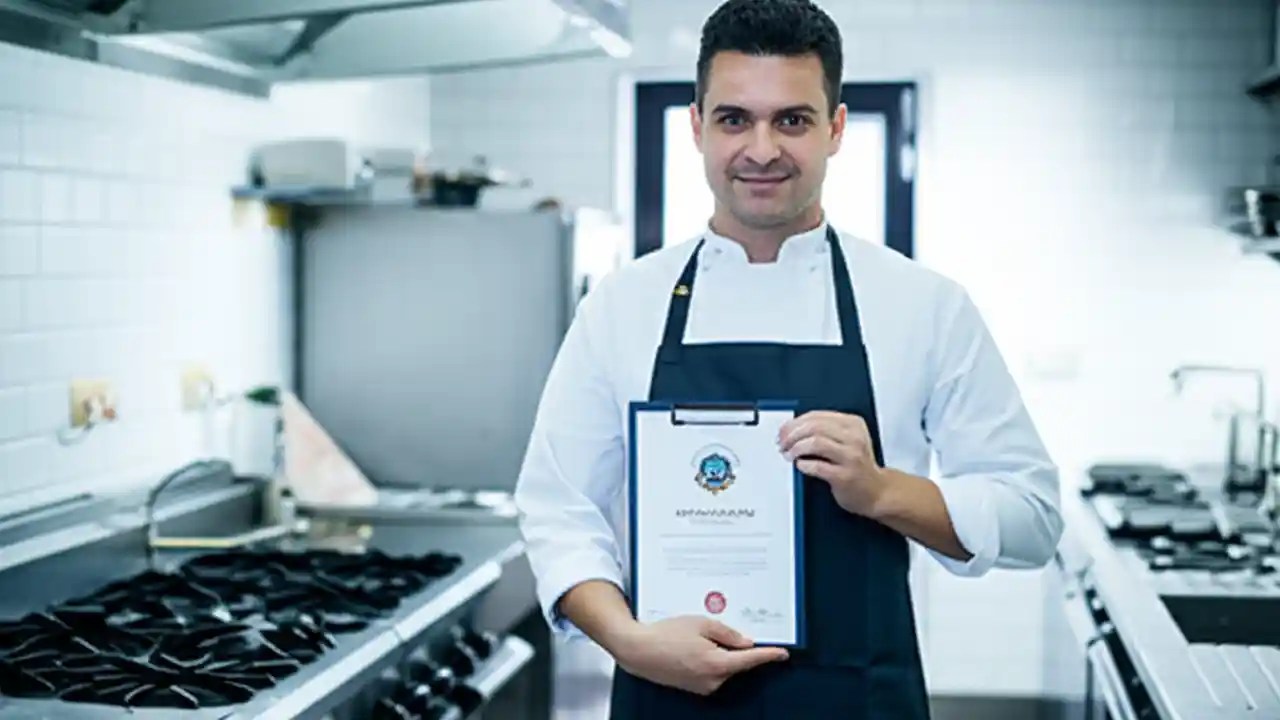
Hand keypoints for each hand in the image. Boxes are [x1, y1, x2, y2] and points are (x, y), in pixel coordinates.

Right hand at [610, 616, 788, 695]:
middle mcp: (712, 680)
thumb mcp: (701, 623)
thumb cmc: (666, 634)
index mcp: (717, 664)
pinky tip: (692, 647)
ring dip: (719, 653)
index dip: (768, 655)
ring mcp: (703, 686)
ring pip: (724, 667)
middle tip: (714, 631)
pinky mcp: (695, 687)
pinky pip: (712, 672)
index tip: (782, 653)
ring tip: (695, 637)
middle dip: (734, 647)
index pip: (751, 660)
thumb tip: (746, 643)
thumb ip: (728, 633)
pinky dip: (709, 659)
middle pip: (737, 663)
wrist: (638, 651)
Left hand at [777, 411, 889, 517]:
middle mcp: (854, 438)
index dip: (795, 422)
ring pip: (815, 443)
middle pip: (814, 427)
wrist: (877, 491)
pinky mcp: (845, 476)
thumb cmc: (858, 466)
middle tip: (782, 443)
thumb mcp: (848, 440)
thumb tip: (792, 428)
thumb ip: (825, 431)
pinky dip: (804, 465)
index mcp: (853, 424)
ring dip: (796, 448)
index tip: (783, 430)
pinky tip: (800, 466)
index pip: (817, 416)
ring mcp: (851, 457)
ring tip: (789, 454)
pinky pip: (817, 466)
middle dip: (792, 434)